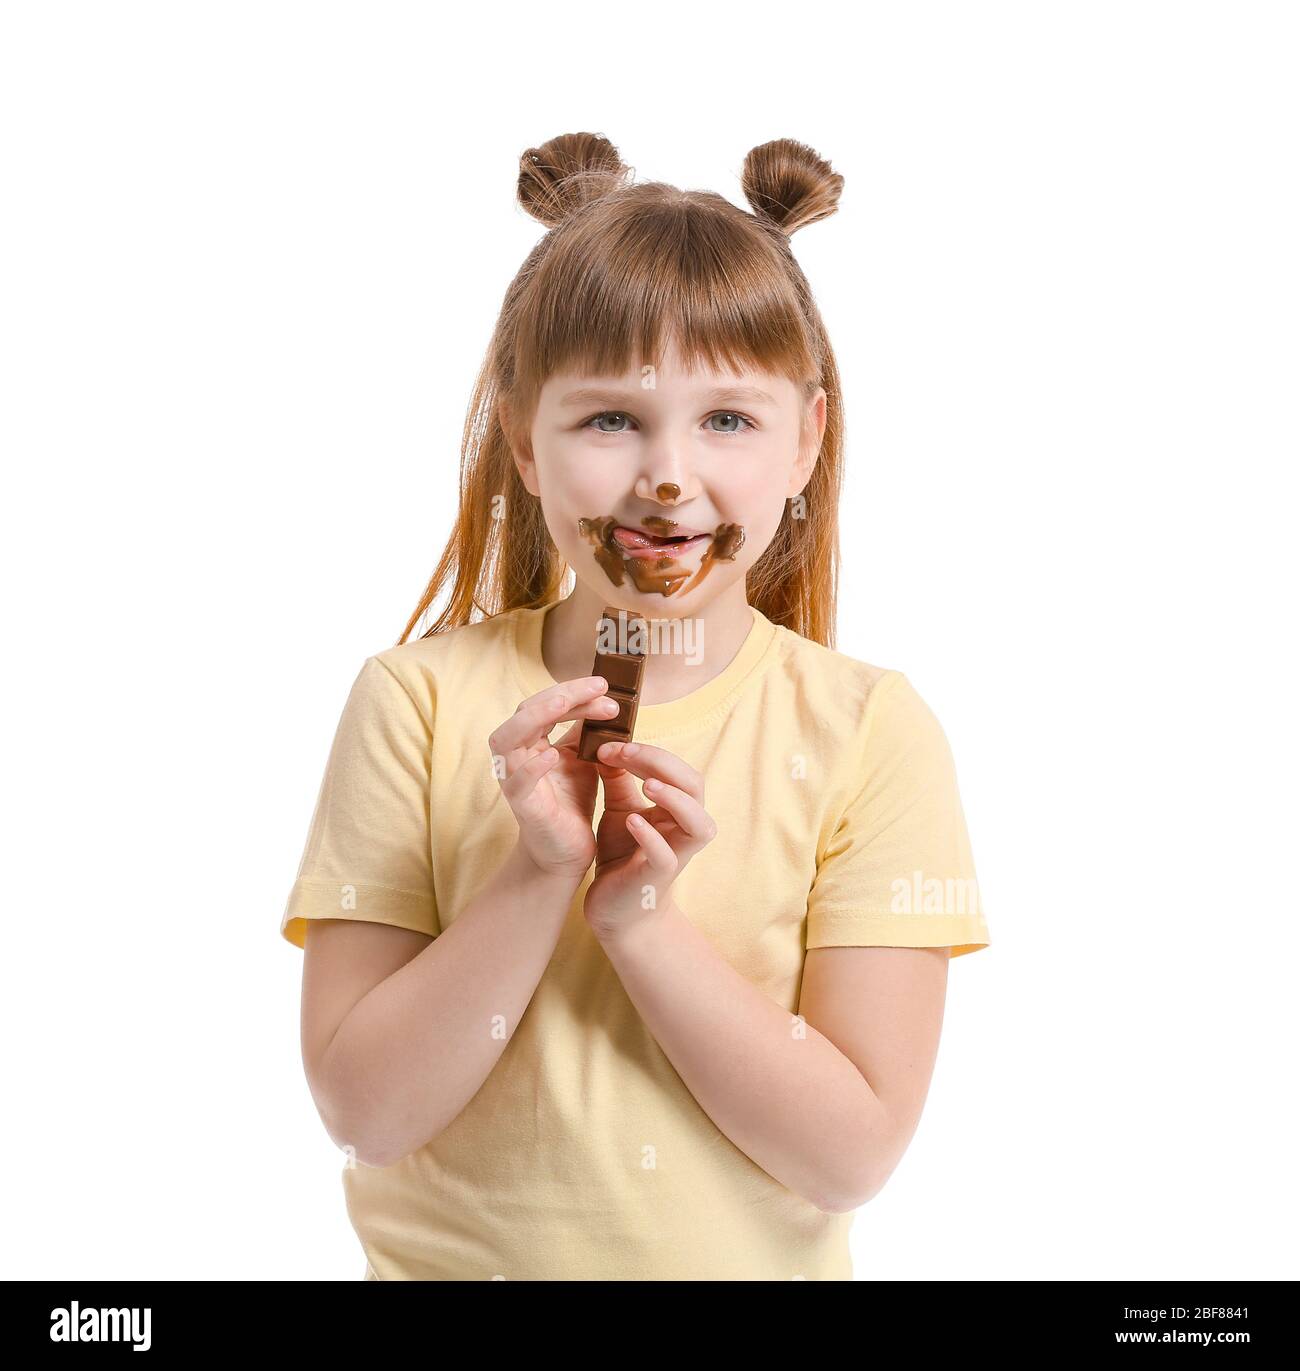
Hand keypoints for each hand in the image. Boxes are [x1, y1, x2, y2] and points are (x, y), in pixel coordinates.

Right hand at [489, 676, 621, 879]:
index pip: (546, 703)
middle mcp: (516, 754)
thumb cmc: (570, 802)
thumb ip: (585, 731)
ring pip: (508, 738)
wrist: (565, 850)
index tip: (606, 687)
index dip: (575, 692)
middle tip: (598, 687)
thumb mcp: (582, 759)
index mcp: (531, 740)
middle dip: (562, 695)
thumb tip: (604, 698)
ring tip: (564, 703)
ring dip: (537, 717)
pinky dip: (531, 767)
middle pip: (526, 711)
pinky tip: (552, 755)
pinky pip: (517, 781)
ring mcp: (513, 779)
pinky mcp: (520, 805)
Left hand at [583, 738, 717, 940]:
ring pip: (698, 824)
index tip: (611, 744)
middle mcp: (683, 828)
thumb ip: (619, 780)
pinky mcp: (658, 878)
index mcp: (676, 808)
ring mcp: (676, 854)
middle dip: (664, 764)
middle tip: (628, 752)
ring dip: (676, 800)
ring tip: (649, 785)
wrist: (615, 909)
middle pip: (694, 787)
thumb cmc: (623, 856)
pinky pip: (666, 856)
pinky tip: (632, 821)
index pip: (676, 770)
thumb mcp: (620, 810)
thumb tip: (609, 742)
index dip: (648, 752)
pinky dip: (651, 836)